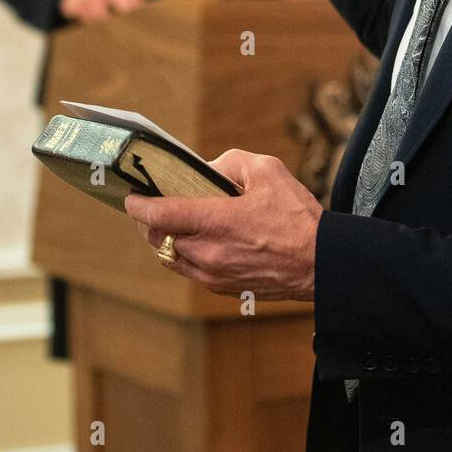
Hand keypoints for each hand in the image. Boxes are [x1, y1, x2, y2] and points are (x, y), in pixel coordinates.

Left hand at [124, 150, 320, 300]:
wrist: (321, 263)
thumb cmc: (296, 216)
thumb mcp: (268, 171)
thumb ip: (230, 163)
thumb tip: (207, 170)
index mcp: (215, 221)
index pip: (159, 214)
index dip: (138, 205)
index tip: (130, 196)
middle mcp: (207, 251)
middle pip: (156, 238)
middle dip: (147, 221)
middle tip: (148, 206)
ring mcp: (212, 274)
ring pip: (169, 258)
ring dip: (161, 240)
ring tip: (167, 223)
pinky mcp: (222, 288)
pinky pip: (188, 271)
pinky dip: (181, 255)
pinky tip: (193, 241)